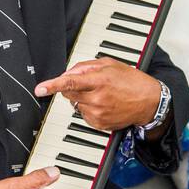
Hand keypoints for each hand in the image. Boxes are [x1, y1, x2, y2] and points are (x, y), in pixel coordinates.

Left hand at [35, 58, 161, 132]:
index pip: (70, 82)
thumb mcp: (110, 64)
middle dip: (72, 87)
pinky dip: (89, 109)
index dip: (52, 85)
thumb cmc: (131, 81)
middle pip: (69, 94)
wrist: (149, 102)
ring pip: (75, 104)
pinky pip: (84, 115)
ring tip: (102, 95)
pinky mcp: (99, 124)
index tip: (40, 89)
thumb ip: (86, 66)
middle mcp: (97, 98)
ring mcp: (98, 113)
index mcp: (99, 80)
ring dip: (82, 99)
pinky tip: (104, 105)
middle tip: (88, 84)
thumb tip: (69, 73)